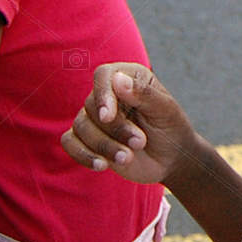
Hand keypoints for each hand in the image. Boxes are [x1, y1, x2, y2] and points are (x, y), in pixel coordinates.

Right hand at [61, 63, 195, 185]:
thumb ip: (144, 94)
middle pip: (91, 106)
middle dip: (115, 129)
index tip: (108, 117)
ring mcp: (94, 117)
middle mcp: (107, 94)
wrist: (171, 159)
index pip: (103, 76)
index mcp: (128, 78)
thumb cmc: (171, 129)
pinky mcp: (86, 139)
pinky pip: (69, 143)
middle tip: (140, 142)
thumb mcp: (166, 111)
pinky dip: (82, 154)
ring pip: (81, 127)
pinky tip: (102, 165)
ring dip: (104, 146)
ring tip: (127, 157)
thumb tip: (118, 79)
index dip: (102, 95)